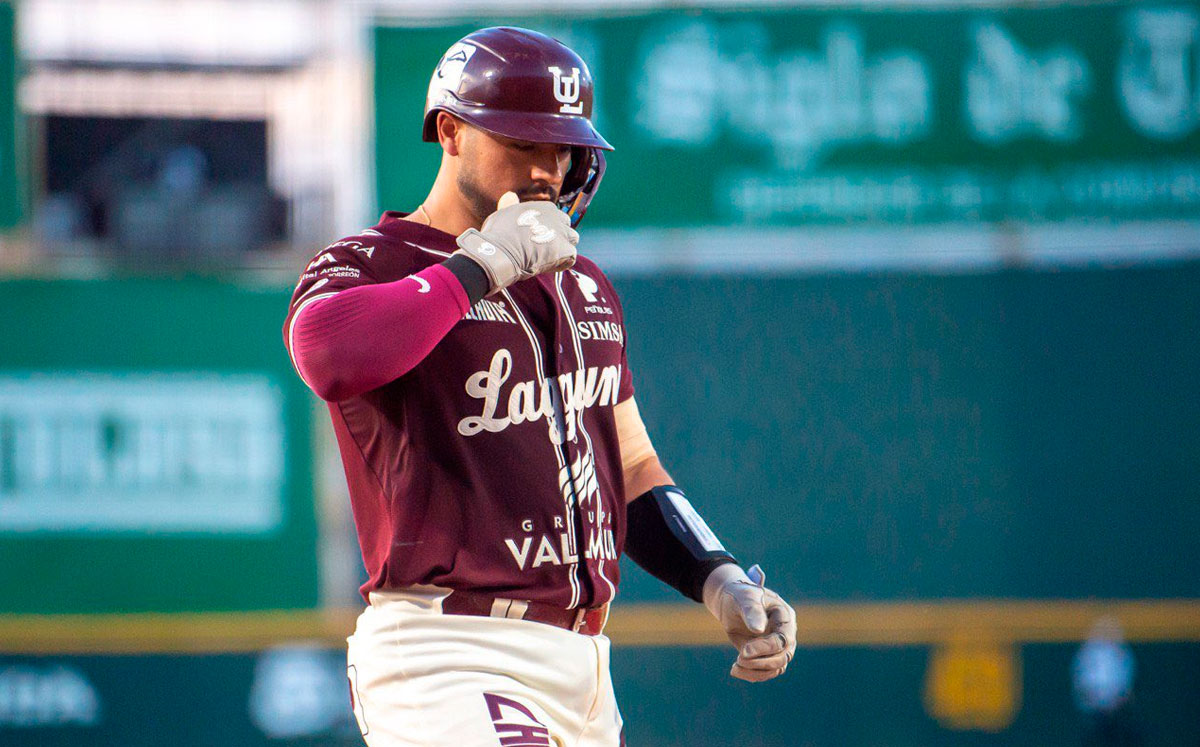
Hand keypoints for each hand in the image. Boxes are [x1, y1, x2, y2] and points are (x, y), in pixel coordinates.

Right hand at [454, 191, 578, 292]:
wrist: (502, 252)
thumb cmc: (498, 234)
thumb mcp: (503, 213)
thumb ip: (510, 205)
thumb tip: (511, 195)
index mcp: (545, 207)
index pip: (554, 215)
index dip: (547, 227)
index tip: (536, 237)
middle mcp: (557, 217)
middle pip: (566, 225)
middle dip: (559, 235)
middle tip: (545, 248)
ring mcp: (562, 233)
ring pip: (572, 239)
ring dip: (563, 247)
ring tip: (548, 257)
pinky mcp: (566, 250)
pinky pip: (571, 257)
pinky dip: (561, 263)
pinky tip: (547, 266)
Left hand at [702, 563, 796, 682]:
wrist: (730, 602)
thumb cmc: (740, 596)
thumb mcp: (745, 598)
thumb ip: (752, 611)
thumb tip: (758, 629)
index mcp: (785, 617)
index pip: (783, 639)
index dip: (765, 648)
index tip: (744, 651)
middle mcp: (785, 634)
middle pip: (783, 657)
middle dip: (761, 663)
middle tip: (739, 659)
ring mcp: (777, 647)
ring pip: (775, 668)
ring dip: (756, 672)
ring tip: (735, 668)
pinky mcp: (766, 656)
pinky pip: (765, 671)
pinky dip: (751, 674)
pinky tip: (735, 670)